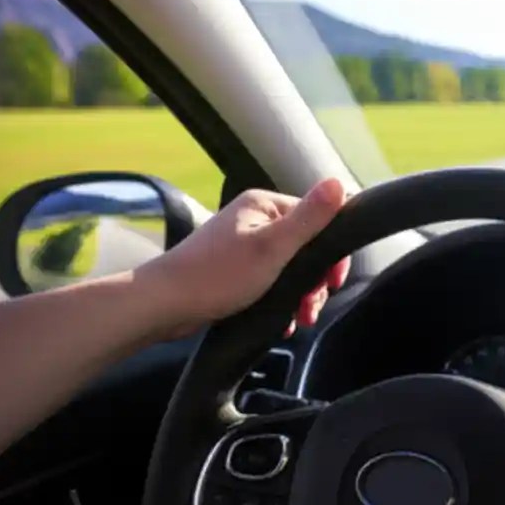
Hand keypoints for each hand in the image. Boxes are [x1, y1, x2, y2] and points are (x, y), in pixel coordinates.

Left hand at [139, 178, 350, 341]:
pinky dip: (281, 301)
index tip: (332, 282)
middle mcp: (254, 220)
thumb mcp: (273, 246)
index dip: (331, 252)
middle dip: (315, 280)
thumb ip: (309, 218)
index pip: (316, 219)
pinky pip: (271, 282)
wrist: (164, 305)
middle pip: (305, 246)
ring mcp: (243, 246)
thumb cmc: (218, 274)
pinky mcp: (235, 271)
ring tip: (300, 319)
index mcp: (264, 205)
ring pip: (290, 268)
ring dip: (301, 295)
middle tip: (312, 308)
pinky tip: (283, 321)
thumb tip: (339, 183)